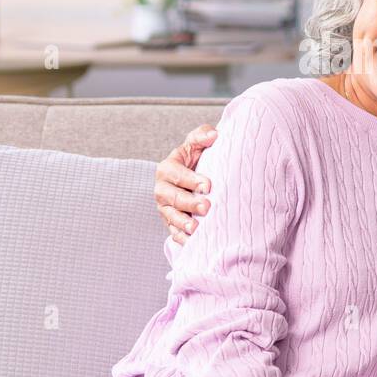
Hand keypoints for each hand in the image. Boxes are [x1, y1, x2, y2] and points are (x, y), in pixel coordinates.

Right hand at [154, 124, 218, 244]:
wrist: (195, 180)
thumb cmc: (196, 160)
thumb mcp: (196, 144)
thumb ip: (202, 135)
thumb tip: (214, 135)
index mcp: (167, 169)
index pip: (176, 174)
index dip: (191, 179)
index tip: (208, 185)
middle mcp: (162, 189)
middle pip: (172, 198)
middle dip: (189, 202)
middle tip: (207, 206)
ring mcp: (165, 208)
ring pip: (170, 217)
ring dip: (183, 223)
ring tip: (196, 227)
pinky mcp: (170, 224)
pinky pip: (173, 233)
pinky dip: (182, 238)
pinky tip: (193, 241)